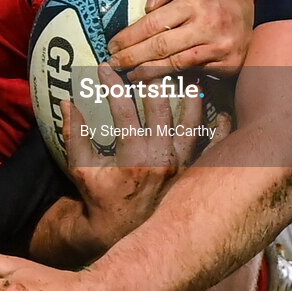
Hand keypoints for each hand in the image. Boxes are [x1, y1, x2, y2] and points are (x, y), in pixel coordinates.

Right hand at [64, 64, 224, 249]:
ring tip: (191, 73)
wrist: (120, 230)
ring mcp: (181, 165)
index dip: (112, 84)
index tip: (104, 67)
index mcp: (134, 156)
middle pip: (163, 107)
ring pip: (193, 122)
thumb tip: (67, 102)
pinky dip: (220, 128)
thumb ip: (75, 135)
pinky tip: (224, 110)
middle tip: (151, 60)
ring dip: (193, 96)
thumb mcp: (82, 168)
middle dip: (155, 79)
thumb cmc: (101, 198)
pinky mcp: (192, 172)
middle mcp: (162, 158)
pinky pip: (212, 147)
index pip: (123, 109)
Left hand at [106, 0, 252, 80]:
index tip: (112, 45)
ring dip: (147, 72)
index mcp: (195, 2)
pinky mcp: (226, 65)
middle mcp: (206, 24)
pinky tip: (153, 81)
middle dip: (132, 56)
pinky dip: (169, 79)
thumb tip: (146, 6)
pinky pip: (192, 74)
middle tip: (113, 64)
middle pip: (160, 45)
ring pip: (174, 64)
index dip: (130, 36)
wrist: (260, 20)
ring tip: (128, 75)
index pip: (154, 21)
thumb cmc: (217, 1)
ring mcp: (217, 48)